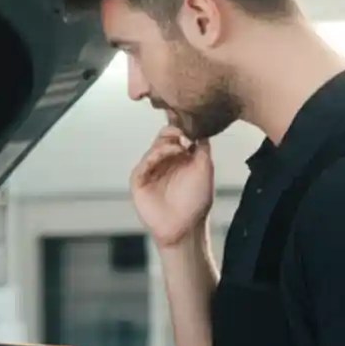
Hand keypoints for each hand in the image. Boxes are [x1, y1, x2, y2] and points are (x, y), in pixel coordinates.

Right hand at [131, 126, 213, 248]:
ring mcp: (151, 170)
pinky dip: (155, 155)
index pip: (177, 135)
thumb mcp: (205, 168)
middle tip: (183, 133)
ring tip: (179, 146)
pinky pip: (143, 163)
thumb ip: (202, 147)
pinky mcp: (139, 181)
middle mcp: (165, 162)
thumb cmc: (197, 201)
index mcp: (180, 158)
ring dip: (166, 144)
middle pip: (164, 137)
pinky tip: (167, 154)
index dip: (181, 126)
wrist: (185, 226)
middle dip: (173, 132)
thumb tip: (201, 126)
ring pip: (154, 147)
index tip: (188, 119)